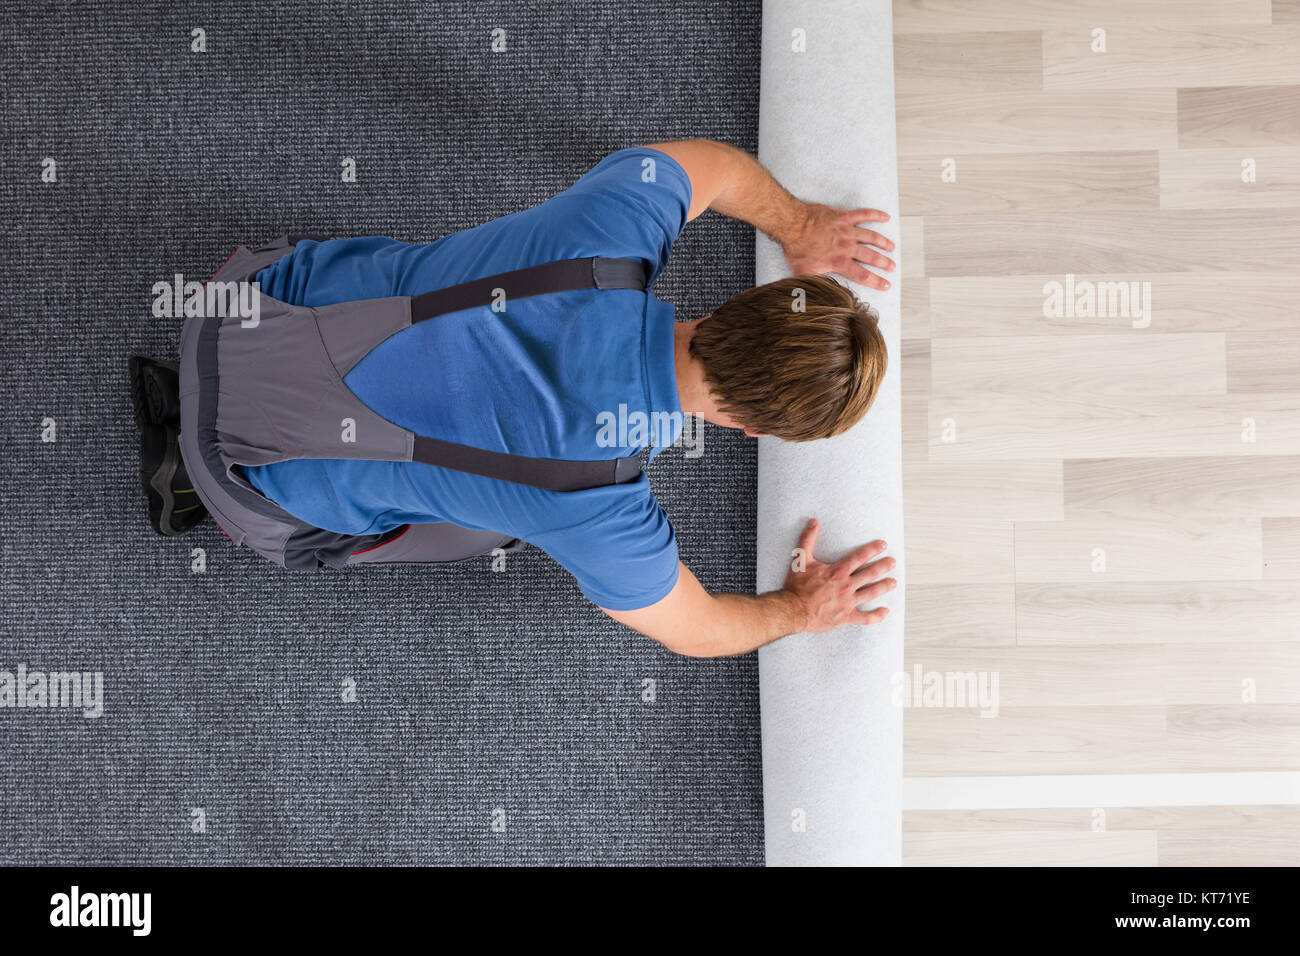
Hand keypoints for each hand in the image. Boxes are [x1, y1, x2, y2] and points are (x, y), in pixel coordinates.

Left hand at [781, 203, 895, 290]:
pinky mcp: (844, 217)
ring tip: (891, 247)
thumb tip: (816, 298)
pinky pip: (864, 215)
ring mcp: (847, 231)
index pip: (863, 275)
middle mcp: (847, 247)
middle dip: (884, 263)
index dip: (876, 281)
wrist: (793, 225)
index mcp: (839, 262)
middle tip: (892, 267)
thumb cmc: (797, 249)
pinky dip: (876, 215)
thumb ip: (815, 285)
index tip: (886, 285)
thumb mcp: (804, 274)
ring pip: (871, 237)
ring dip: (883, 243)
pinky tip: (885, 217)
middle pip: (872, 256)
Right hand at [783, 518, 895, 631]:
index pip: (860, 557)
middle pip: (870, 574)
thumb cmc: (796, 586)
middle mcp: (846, 586)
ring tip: (894, 582)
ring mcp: (847, 602)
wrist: (793, 610)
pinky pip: (864, 618)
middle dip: (883, 566)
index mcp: (837, 571)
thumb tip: (813, 522)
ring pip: (871, 593)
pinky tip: (885, 612)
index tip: (883, 545)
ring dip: (884, 586)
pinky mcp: (845, 616)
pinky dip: (876, 616)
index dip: (873, 549)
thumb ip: (808, 540)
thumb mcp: (801, 560)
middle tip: (892, 562)